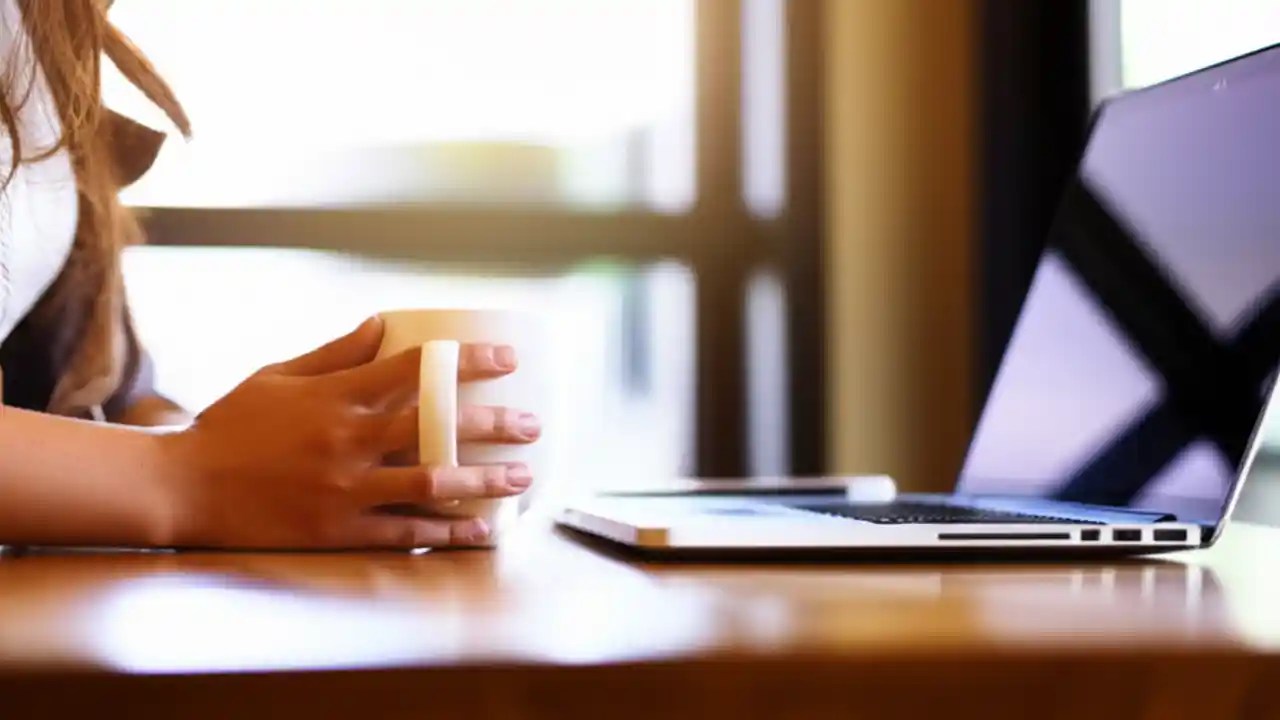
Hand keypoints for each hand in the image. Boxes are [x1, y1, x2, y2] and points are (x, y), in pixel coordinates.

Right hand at [158, 317, 539, 549]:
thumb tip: (381, 320)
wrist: (183, 487)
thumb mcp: (277, 376)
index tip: (509, 357)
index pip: (416, 369)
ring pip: (430, 482)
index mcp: (335, 396)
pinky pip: (404, 532)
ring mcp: (344, 489)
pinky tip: (482, 530)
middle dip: (493, 424)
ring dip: (483, 481)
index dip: (468, 360)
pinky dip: (446, 531)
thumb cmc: (230, 426)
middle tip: (534, 426)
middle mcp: (347, 441)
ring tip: (523, 478)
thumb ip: (334, 353)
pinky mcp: (337, 531)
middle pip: (437, 427)